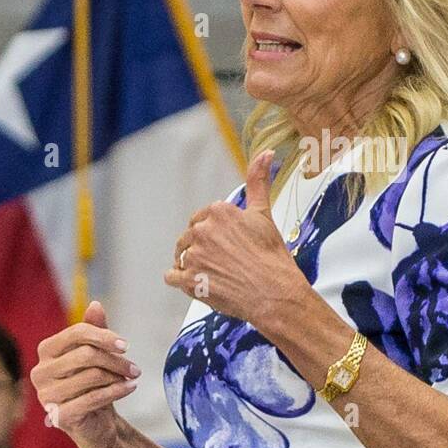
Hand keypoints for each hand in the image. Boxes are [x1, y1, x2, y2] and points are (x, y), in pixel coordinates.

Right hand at [31, 300, 139, 447]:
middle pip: (86, 354)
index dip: (103, 336)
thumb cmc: (94, 384)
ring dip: (118, 376)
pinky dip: (117, 391)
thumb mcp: (96, 355)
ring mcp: (47, 395)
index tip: (125, 345)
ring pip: (91, 376)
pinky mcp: (59, 416)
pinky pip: (94, 398)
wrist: (96, 422)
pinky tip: (130, 388)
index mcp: (46, 351)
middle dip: (115, 360)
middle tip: (134, 368)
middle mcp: (40, 372)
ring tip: (131, 378)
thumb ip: (95, 330)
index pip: (76, 333)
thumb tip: (96, 304)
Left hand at [164, 149, 311, 324]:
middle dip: (202, 248)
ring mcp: (194, 256)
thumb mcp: (264, 214)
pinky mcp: (189, 280)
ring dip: (193, 264)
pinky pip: (172, 277)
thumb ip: (259, 181)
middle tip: (224, 261)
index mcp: (219, 212)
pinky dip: (183, 281)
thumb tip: (266, 153)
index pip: (203, 218)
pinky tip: (201, 282)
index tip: (228, 244)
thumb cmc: (272, 258)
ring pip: (181, 256)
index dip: (215, 233)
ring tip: (215, 273)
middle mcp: (203, 230)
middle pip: (190, 237)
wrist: (274, 293)